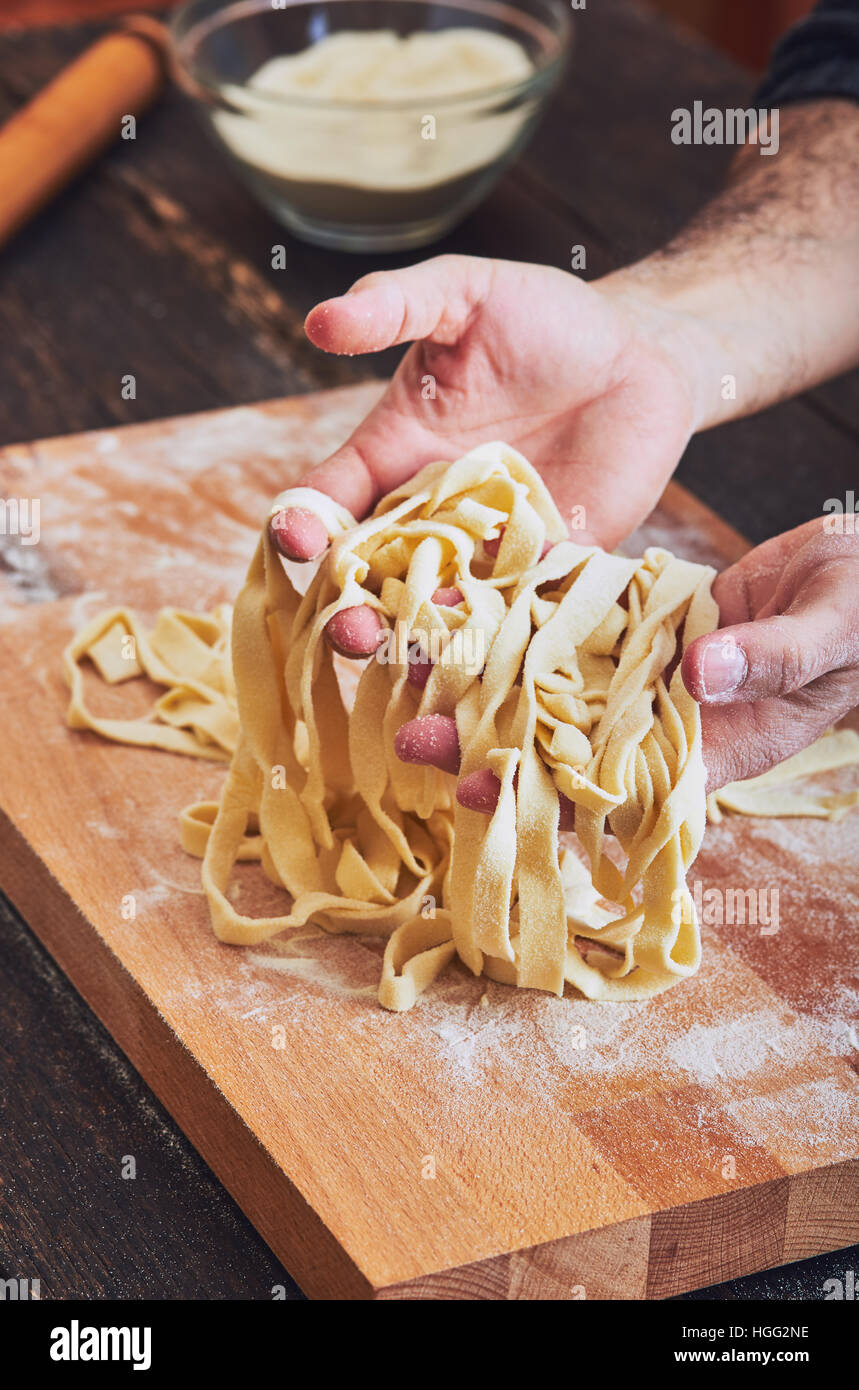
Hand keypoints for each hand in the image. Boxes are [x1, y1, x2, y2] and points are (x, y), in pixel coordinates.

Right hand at [271, 253, 702, 655]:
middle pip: (368, 579)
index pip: (327, 502)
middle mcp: (428, 518)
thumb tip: (319, 321)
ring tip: (407, 659)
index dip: (302, 524)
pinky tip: (485, 664)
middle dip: (351, 608)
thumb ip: (396, 305)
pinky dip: (496, 644)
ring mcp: (486, 553)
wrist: (639, 354)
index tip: (295, 538)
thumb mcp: (462, 294)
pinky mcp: (547, 574)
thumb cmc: (543, 318)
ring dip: (415, 642)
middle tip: (349, 627)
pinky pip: (513, 619)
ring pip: (434, 614)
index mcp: (391, 458)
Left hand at [396, 517, 858, 809]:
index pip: (619, 791)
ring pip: (553, 677)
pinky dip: (519, 604)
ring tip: (411, 668)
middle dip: (488, 743)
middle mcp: (662, 715)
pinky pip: (570, 611)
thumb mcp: (836, 630)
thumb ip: (777, 659)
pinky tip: (463, 594)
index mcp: (713, 747)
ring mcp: (643, 664)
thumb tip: (703, 676)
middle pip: (564, 739)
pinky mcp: (635, 613)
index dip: (548, 800)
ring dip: (486, 674)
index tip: (480, 796)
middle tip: (413, 742)